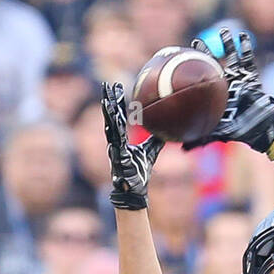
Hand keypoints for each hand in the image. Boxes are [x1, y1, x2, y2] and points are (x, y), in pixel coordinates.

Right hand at [102, 82, 163, 209]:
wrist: (133, 189)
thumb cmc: (139, 172)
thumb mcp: (150, 152)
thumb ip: (156, 141)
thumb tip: (166, 131)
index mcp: (120, 138)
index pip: (118, 116)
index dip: (117, 103)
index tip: (115, 89)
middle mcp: (115, 139)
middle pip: (111, 115)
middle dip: (109, 100)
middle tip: (107, 84)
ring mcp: (113, 145)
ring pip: (110, 124)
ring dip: (108, 110)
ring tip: (106, 96)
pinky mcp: (116, 153)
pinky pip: (114, 137)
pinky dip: (112, 126)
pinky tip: (111, 117)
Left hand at [183, 28, 273, 154]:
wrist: (263, 131)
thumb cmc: (243, 132)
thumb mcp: (220, 135)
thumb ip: (202, 138)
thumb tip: (181, 149)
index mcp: (217, 95)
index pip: (203, 78)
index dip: (194, 70)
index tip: (183, 61)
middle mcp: (227, 85)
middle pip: (215, 64)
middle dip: (207, 53)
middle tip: (196, 43)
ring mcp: (240, 80)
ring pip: (233, 58)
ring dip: (228, 44)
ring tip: (223, 31)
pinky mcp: (253, 78)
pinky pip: (249, 60)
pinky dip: (246, 48)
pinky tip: (243, 36)